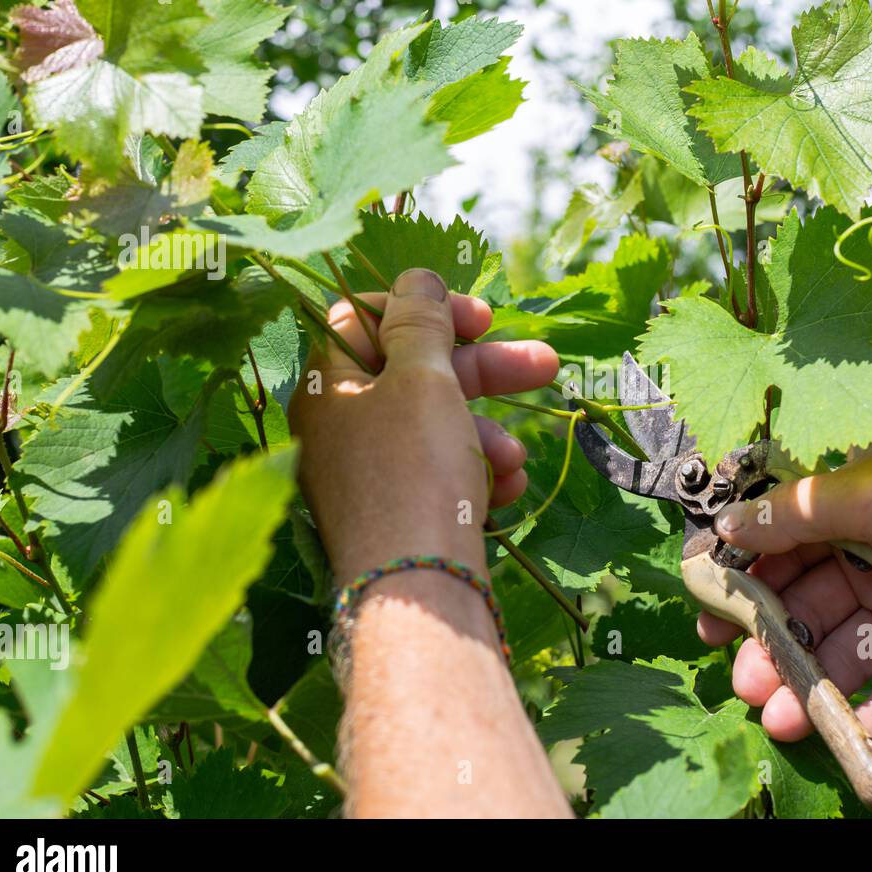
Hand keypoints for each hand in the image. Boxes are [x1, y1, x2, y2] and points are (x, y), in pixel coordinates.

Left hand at [288, 268, 558, 582]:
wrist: (417, 595)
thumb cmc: (414, 473)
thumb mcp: (422, 381)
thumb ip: (421, 321)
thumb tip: (417, 276)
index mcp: (326, 387)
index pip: (364, 318)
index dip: (425, 309)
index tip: (481, 318)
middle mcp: (339, 427)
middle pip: (415, 374)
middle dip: (485, 371)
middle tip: (544, 364)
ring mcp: (368, 475)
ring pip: (437, 427)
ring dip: (487, 434)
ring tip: (515, 462)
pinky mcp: (399, 515)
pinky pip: (440, 474)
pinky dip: (476, 475)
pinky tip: (504, 492)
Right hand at [701, 445, 871, 748]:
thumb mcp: (868, 497)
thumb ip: (794, 514)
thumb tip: (725, 524)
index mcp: (854, 507)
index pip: (784, 545)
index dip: (744, 580)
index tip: (709, 617)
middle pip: (807, 607)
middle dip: (773, 648)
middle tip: (745, 685)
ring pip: (844, 653)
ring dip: (812, 688)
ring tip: (784, 722)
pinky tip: (858, 734)